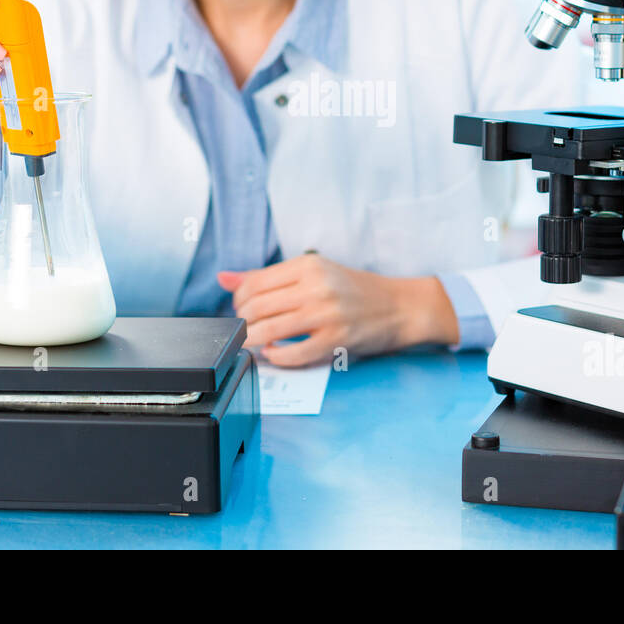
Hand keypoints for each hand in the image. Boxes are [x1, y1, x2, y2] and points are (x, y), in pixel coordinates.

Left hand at [216, 253, 458, 367]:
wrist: (400, 306)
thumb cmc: (355, 289)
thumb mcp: (314, 272)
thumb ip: (267, 277)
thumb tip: (223, 278)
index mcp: (308, 266)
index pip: (253, 283)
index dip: (238, 301)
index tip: (242, 310)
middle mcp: (315, 287)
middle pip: (256, 307)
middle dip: (242, 323)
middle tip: (245, 329)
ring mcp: (326, 314)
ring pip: (268, 330)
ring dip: (252, 341)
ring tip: (252, 344)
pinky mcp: (336, 339)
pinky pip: (293, 354)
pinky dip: (276, 357)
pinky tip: (274, 353)